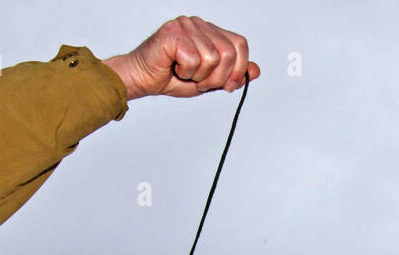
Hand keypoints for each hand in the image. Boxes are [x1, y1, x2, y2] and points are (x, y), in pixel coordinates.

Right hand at [104, 16, 259, 100]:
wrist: (143, 79)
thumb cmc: (172, 77)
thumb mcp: (210, 80)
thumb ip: (232, 75)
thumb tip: (255, 71)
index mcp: (210, 32)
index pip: (239, 44)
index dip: (239, 68)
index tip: (228, 86)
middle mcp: (199, 24)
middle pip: (228, 52)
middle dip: (218, 77)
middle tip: (201, 81)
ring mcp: (186, 25)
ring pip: (212, 58)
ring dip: (200, 76)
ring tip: (186, 73)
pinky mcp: (173, 33)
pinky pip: (194, 59)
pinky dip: (186, 72)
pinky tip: (175, 67)